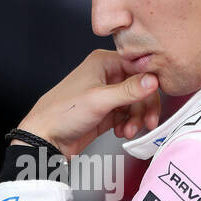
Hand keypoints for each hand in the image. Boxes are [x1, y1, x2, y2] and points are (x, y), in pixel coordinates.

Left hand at [18, 49, 161, 156]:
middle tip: (147, 123)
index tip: (155, 102)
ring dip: (136, 119)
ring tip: (128, 131)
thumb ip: (129, 90)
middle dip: (144, 107)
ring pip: (135, 103)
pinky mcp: (106, 111)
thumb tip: (153, 79)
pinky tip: (121, 132)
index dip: (150, 85)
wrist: (45, 139)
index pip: (139, 67)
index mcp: (103, 62)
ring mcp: (106, 94)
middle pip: (140, 87)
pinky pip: (127, 115)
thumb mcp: (99, 100)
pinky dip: (128, 124)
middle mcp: (106, 75)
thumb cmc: (62, 113)